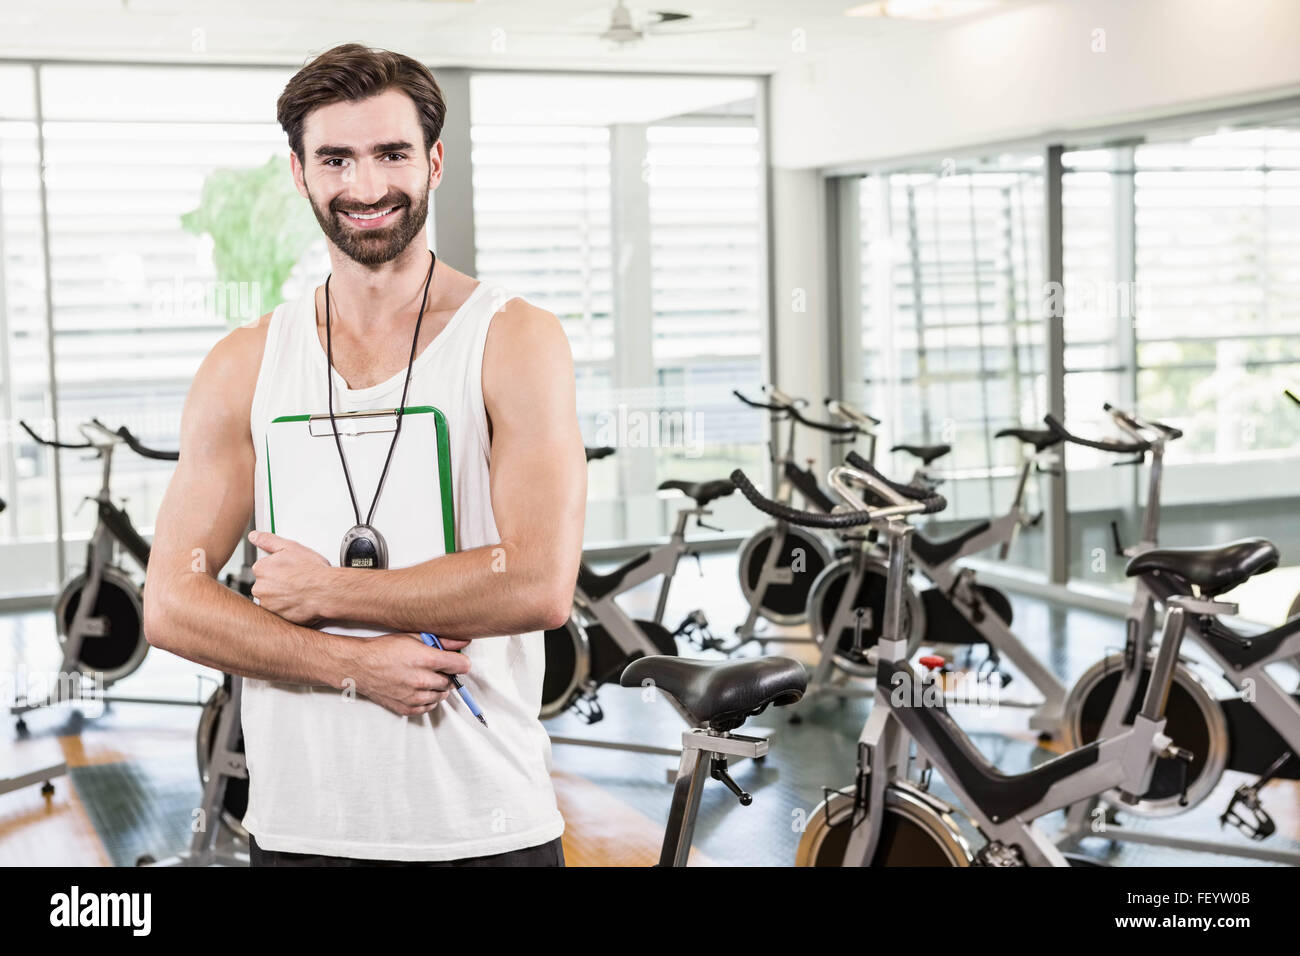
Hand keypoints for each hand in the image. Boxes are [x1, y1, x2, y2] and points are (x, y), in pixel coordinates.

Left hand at [249, 530, 331, 624]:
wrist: (325, 591)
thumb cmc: (312, 570)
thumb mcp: (291, 547)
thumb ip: (268, 540)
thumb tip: (254, 536)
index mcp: (261, 569)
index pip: (263, 569)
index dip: (278, 569)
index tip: (288, 570)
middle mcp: (260, 588)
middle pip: (265, 585)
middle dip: (278, 583)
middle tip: (295, 580)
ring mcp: (268, 604)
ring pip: (272, 599)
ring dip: (282, 597)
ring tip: (298, 591)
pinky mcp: (277, 617)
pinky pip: (279, 612)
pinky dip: (287, 608)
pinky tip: (298, 601)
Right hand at [342, 632, 472, 716]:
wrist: (359, 666)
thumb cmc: (384, 649)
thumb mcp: (414, 637)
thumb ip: (443, 641)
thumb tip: (464, 641)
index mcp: (426, 659)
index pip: (462, 666)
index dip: (460, 662)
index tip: (455, 661)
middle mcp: (422, 680)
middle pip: (451, 682)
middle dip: (446, 674)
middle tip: (432, 667)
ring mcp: (414, 697)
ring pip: (441, 695)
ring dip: (436, 688)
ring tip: (422, 677)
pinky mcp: (406, 708)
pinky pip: (428, 707)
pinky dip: (426, 700)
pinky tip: (416, 688)